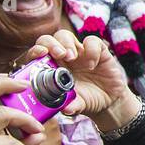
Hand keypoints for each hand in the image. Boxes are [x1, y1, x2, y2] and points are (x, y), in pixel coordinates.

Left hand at [24, 31, 139, 132]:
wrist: (109, 101)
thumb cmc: (86, 100)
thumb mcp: (77, 105)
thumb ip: (71, 106)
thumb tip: (66, 109)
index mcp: (51, 69)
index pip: (37, 54)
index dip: (36, 51)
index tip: (40, 55)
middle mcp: (62, 58)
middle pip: (48, 40)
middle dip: (50, 44)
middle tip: (59, 55)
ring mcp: (78, 53)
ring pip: (64, 35)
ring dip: (66, 44)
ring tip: (72, 58)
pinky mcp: (97, 51)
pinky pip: (91, 41)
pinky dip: (91, 50)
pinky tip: (92, 64)